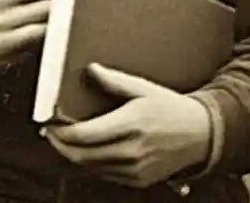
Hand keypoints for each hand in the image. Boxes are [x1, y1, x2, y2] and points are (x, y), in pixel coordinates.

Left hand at [45, 63, 210, 188]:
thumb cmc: (171, 109)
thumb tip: (91, 69)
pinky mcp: (138, 180)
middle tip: (50, 133)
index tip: (50, 123)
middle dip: (60, 145)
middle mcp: (133, 150)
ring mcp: (135, 169)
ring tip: (64, 141)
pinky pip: (104, 174)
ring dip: (73, 155)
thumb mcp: (144, 89)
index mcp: (132, 124)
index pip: (85, 135)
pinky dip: (91, 164)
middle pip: (82, 155)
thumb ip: (115, 81)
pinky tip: (87, 151)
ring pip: (91, 167)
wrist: (200, 135)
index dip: (62, 132)